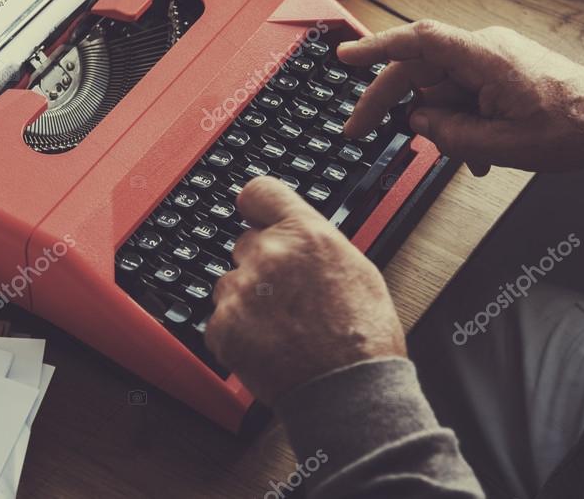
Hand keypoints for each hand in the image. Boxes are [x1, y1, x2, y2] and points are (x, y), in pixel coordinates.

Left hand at [204, 176, 405, 405]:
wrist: (348, 391)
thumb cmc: (362, 337)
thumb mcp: (356, 268)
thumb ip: (316, 242)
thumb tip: (295, 232)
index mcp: (305, 234)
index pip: (259, 192)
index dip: (256, 206)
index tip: (254, 215)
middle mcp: (269, 255)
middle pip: (245, 244)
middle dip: (261, 266)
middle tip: (288, 297)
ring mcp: (241, 290)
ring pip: (231, 284)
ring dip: (247, 300)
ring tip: (283, 328)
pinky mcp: (223, 326)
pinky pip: (221, 319)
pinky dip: (238, 333)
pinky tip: (269, 346)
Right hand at [338, 20, 583, 175]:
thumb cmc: (572, 128)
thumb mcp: (504, 145)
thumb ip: (451, 134)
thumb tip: (417, 122)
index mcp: (485, 58)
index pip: (419, 42)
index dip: (377, 48)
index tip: (345, 57)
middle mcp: (483, 50)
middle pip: (418, 71)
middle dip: (391, 104)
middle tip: (360, 130)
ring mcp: (490, 60)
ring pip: (438, 89)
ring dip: (441, 124)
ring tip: (469, 156)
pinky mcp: (497, 71)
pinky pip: (460, 93)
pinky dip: (460, 122)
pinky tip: (479, 152)